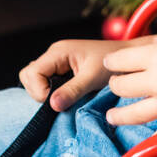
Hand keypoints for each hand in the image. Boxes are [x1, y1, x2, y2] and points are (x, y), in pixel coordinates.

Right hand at [19, 36, 156, 111]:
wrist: (128, 59)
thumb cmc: (112, 64)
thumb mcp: (93, 78)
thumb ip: (72, 90)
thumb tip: (52, 105)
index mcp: (58, 52)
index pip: (31, 73)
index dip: (39, 91)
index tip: (57, 101)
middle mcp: (53, 55)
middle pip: (28, 76)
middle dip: (39, 92)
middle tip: (61, 99)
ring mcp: (56, 63)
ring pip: (34, 81)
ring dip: (45, 93)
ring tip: (66, 97)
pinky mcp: (62, 71)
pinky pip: (46, 83)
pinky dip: (52, 92)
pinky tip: (67, 95)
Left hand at [103, 35, 156, 127]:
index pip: (122, 59)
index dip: (113, 60)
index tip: (111, 61)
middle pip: (122, 86)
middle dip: (115, 84)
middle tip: (116, 83)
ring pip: (132, 114)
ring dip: (118, 115)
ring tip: (112, 116)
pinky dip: (154, 133)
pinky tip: (148, 135)